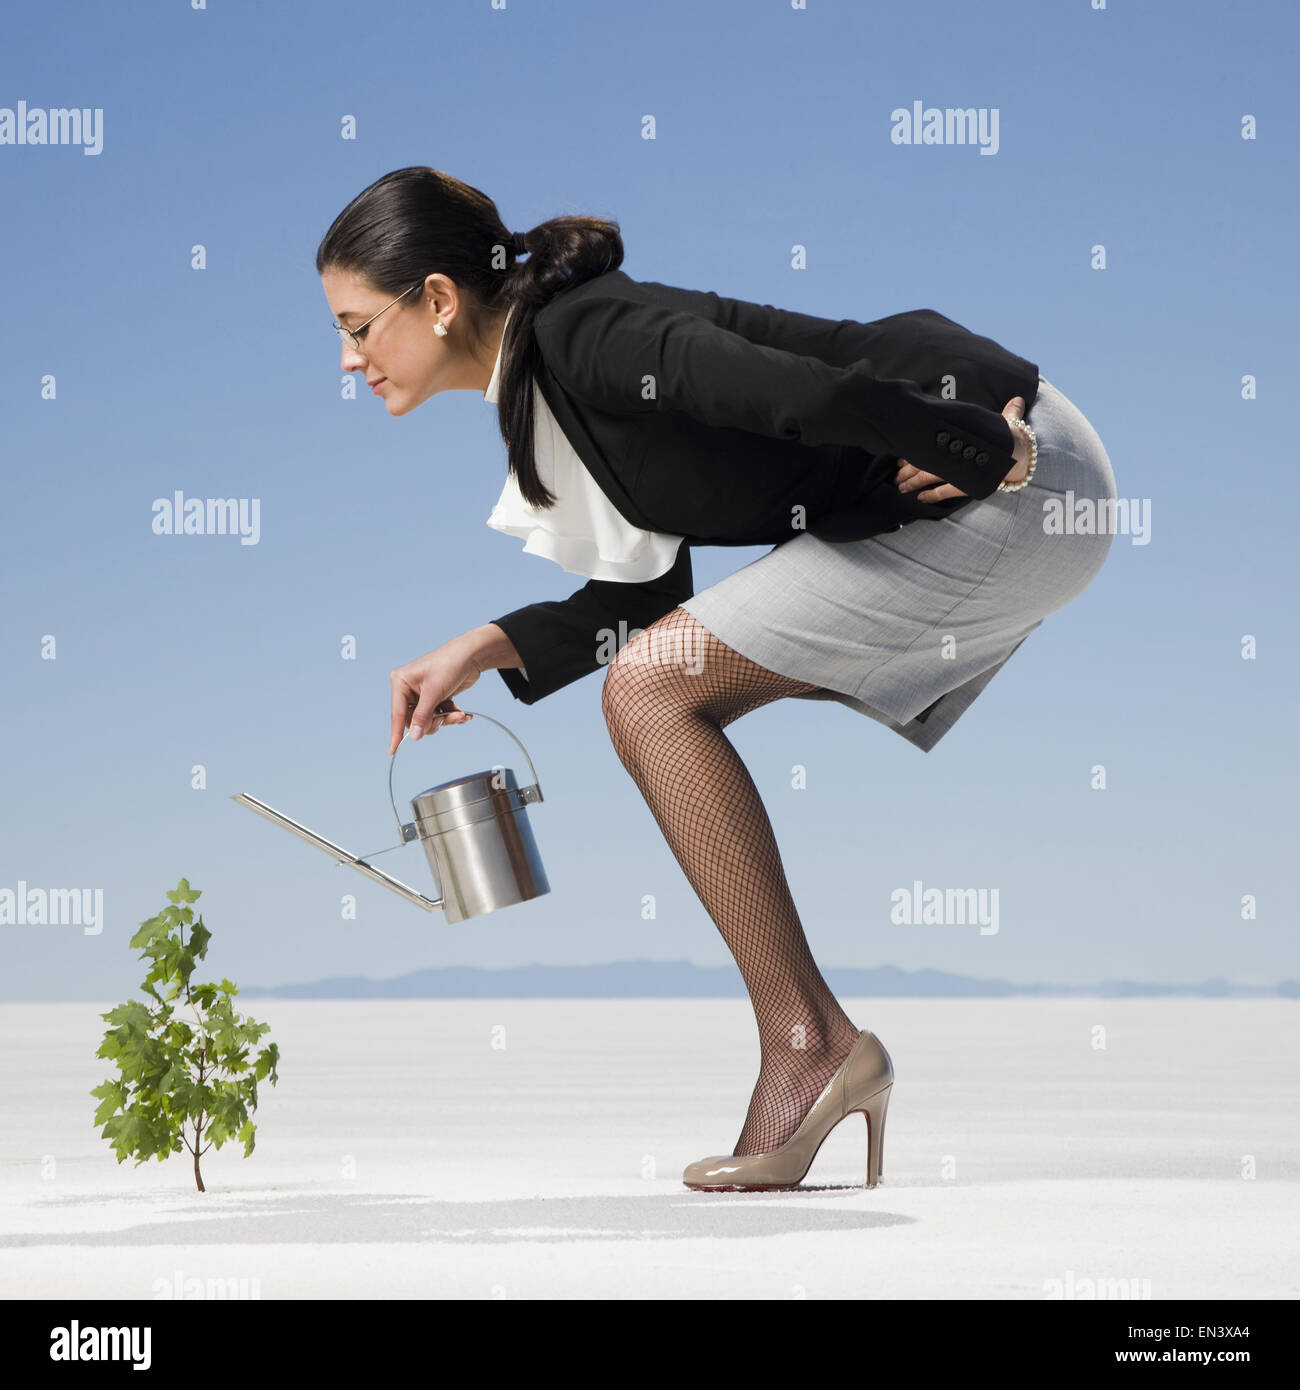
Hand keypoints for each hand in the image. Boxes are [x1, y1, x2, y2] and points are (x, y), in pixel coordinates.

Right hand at [388, 636, 482, 754]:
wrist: (472, 655)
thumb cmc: (450, 664)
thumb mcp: (434, 692)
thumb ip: (422, 716)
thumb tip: (414, 735)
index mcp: (401, 682)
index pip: (397, 714)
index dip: (395, 734)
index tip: (392, 750)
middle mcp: (409, 688)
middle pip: (414, 720)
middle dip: (432, 722)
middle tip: (444, 719)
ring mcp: (423, 693)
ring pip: (428, 720)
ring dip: (445, 720)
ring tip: (458, 714)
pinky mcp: (436, 697)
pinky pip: (439, 715)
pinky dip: (450, 715)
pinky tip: (462, 713)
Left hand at [894, 395, 1032, 501]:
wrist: (1024, 455)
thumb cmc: (1013, 439)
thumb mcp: (1008, 423)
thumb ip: (1007, 413)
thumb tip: (1017, 399)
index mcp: (960, 438)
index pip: (930, 445)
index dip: (913, 451)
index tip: (900, 457)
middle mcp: (956, 454)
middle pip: (925, 462)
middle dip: (908, 469)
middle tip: (895, 475)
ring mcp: (960, 470)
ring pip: (930, 477)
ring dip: (913, 482)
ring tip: (900, 487)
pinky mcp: (967, 485)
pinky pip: (946, 491)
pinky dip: (932, 495)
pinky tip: (920, 498)